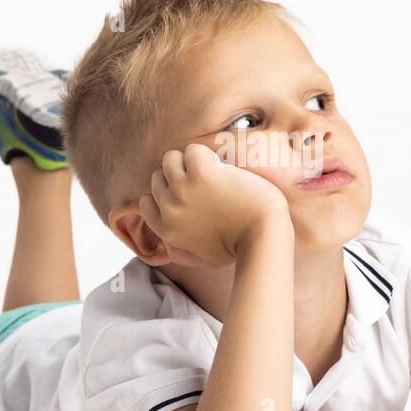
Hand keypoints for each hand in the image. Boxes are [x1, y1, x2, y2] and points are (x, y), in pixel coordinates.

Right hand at [138, 142, 289, 268]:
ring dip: (189, 161)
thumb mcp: (204, 260)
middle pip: (158, 177)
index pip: (147, 202)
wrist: (263, 236)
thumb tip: (167, 248)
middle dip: (178, 176)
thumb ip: (182, 253)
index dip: (165, 194)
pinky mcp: (202, 173)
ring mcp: (183, 190)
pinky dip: (207, 155)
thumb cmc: (241, 248)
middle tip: (204, 182)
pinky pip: (193, 150)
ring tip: (211, 171)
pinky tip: (222, 167)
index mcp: (166, 230)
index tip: (186, 193)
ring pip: (170, 159)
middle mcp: (169, 209)